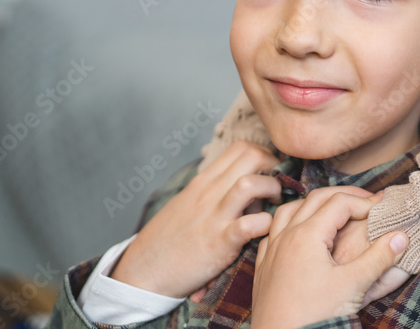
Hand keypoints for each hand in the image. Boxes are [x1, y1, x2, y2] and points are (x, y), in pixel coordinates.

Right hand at [111, 140, 281, 297]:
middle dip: (274, 167)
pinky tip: (264, 232)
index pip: (241, 147)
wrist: (143, 271)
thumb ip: (215, 192)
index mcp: (203, 181)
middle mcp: (209, 193)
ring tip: (273, 205)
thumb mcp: (189, 203)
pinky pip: (250, 225)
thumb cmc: (170, 239)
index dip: (265, 155)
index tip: (270, 174)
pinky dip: (265, 225)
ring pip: (250, 184)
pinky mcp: (219, 243)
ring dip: (272, 190)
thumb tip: (247, 189)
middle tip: (277, 187)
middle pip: (252, 155)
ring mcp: (214, 217)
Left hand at [251, 187, 407, 327]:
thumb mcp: (353, 287)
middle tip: (364, 203)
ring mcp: (272, 251)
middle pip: (315, 199)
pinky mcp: (264, 268)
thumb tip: (401, 237)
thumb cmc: (314, 317)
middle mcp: (286, 237)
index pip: (339, 203)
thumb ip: (378, 258)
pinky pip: (273, 232)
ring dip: (312, 205)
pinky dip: (289, 224)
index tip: (380, 211)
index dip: (363, 204)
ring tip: (331, 212)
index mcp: (307, 236)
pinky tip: (299, 235)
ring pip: (289, 211)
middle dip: (342, 196)